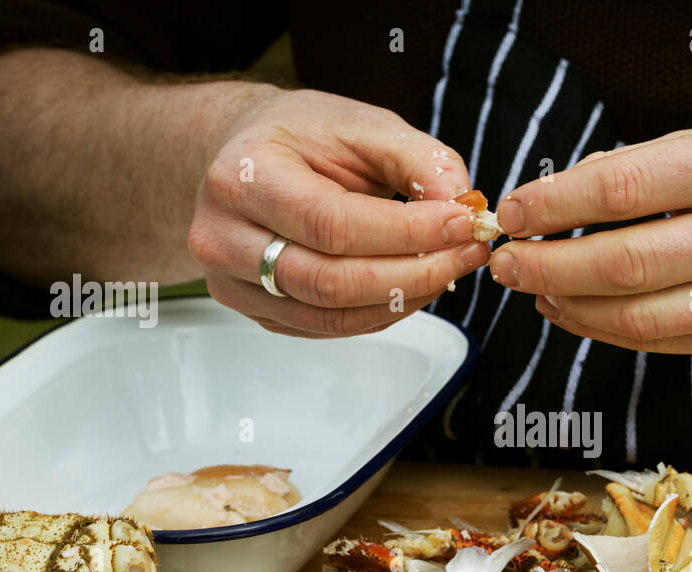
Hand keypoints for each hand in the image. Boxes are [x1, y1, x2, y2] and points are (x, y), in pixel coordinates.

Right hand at [189, 90, 489, 336]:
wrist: (244, 157)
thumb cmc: (302, 138)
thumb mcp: (361, 124)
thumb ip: (418, 159)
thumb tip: (461, 206)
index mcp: (242, 177)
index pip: (332, 224)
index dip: (406, 233)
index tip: (462, 224)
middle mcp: (224, 236)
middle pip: (331, 281)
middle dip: (414, 273)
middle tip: (467, 254)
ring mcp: (232, 283)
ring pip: (331, 315)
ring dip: (403, 299)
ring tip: (448, 269)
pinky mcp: (254, 311)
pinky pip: (327, 327)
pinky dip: (380, 313)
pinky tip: (412, 285)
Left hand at [487, 114, 691, 357]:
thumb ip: (662, 165)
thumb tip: (570, 192)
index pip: (625, 189)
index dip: (555, 204)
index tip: (515, 209)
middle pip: (624, 264)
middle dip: (547, 266)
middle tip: (505, 261)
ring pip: (641, 319)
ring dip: (571, 308)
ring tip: (535, 290)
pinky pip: (667, 343)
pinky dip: (611, 332)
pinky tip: (580, 314)